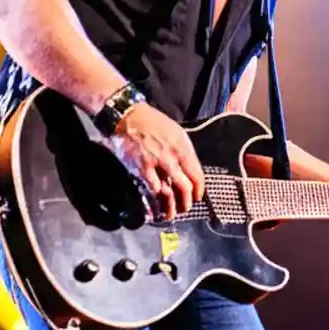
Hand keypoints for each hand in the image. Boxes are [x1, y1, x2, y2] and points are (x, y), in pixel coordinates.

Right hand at [107, 103, 205, 220]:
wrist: (129, 117)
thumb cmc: (154, 123)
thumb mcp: (176, 132)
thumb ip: (184, 151)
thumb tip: (190, 170)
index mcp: (183, 147)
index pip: (196, 174)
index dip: (199, 189)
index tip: (197, 196)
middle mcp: (171, 157)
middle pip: (184, 187)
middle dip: (187, 201)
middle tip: (186, 208)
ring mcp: (156, 164)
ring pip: (168, 192)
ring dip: (171, 206)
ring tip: (170, 213)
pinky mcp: (141, 168)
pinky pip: (152, 189)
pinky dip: (154, 201)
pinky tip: (154, 209)